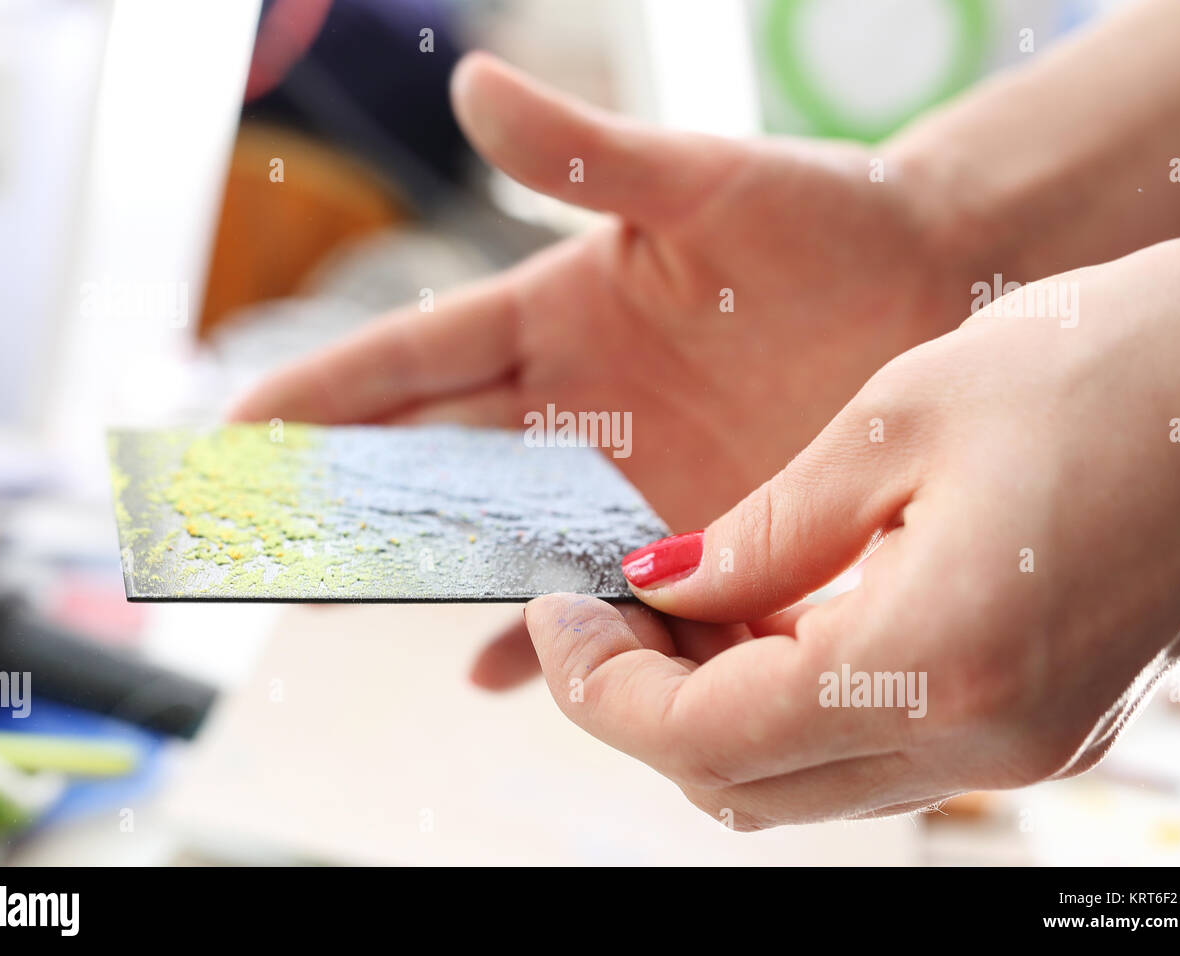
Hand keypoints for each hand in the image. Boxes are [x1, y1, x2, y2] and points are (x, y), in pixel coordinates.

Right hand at [231, 53, 980, 685]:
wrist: (941, 284)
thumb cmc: (828, 214)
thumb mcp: (702, 181)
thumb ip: (585, 155)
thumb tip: (469, 84)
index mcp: (556, 312)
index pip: (412, 360)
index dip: (324, 394)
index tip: (238, 430)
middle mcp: (574, 403)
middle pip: (429, 459)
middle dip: (338, 495)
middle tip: (250, 535)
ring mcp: (625, 475)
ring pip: (496, 531)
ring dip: (417, 569)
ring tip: (330, 601)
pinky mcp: (689, 530)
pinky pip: (594, 589)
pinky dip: (542, 628)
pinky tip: (490, 667)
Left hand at [520, 232, 1179, 826]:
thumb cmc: (1104, 365)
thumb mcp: (894, 421)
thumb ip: (764, 531)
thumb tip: (662, 586)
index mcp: (936, 666)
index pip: (705, 741)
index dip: (600, 693)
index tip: (551, 621)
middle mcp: (981, 742)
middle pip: (747, 785)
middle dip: (645, 709)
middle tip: (597, 613)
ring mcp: (1020, 747)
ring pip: (809, 780)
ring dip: (717, 709)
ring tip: (673, 604)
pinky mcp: (1042, 724)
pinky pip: (879, 748)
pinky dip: (799, 700)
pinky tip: (771, 614)